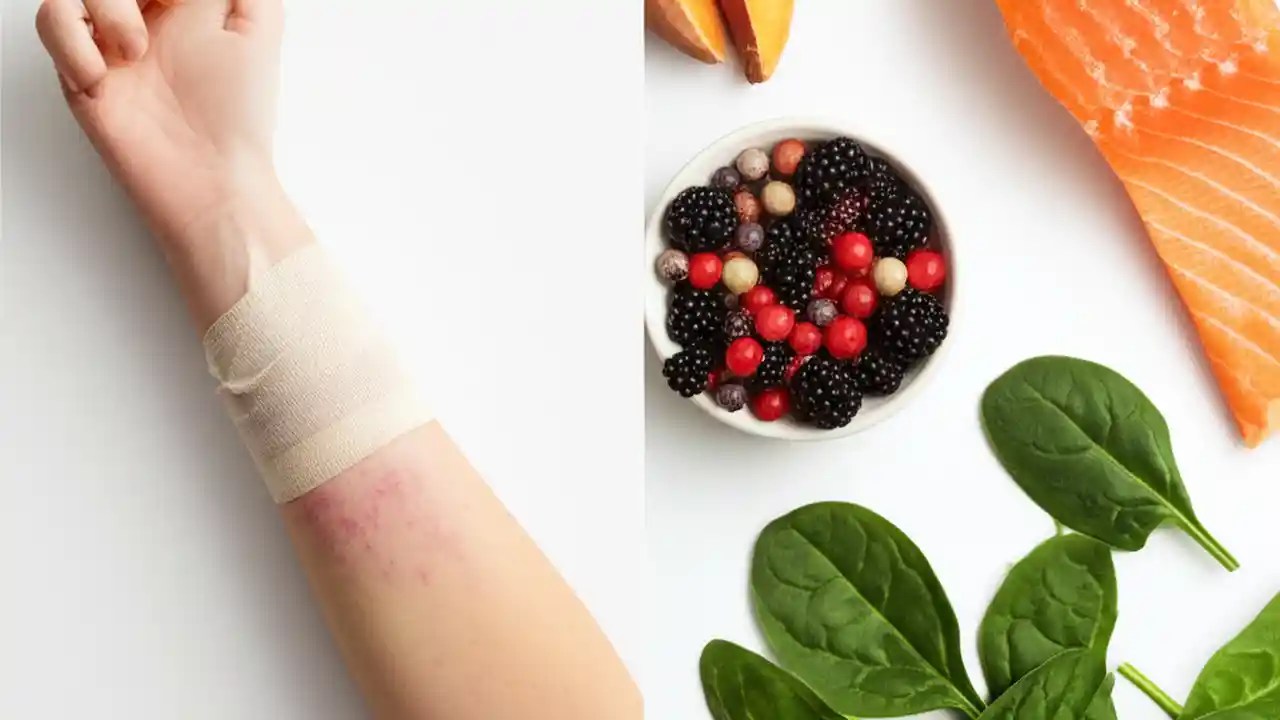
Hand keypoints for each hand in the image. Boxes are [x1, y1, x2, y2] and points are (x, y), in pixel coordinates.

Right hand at [36, 0, 284, 246]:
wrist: (210, 177)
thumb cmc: (237, 110)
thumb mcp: (256, 24)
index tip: (179, 3)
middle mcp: (145, 10)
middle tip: (163, 8)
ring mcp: (108, 37)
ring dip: (105, 6)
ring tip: (134, 52)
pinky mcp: (80, 68)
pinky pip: (52, 18)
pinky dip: (72, 41)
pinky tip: (104, 78)